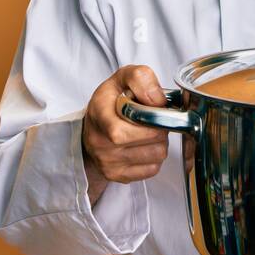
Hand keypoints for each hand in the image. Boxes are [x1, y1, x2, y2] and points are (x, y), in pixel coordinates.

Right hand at [81, 65, 170, 194]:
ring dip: (160, 142)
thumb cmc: (110, 101)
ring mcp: (108, 162)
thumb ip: (141, 78)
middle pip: (152, 139)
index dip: (151, 119)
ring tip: (148, 132)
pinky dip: (154, 157)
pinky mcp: (118, 175)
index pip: (124, 129)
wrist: (93, 126)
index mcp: (99, 114)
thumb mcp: (123, 78)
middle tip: (154, 120)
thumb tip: (159, 101)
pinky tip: (144, 146)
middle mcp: (100, 142)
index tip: (153, 109)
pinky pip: (153, 169)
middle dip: (161, 127)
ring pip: (157, 155)